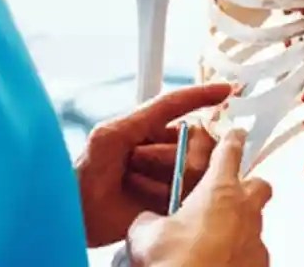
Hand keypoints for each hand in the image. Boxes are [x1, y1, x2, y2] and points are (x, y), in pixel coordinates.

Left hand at [76, 82, 233, 247]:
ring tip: (133, 182)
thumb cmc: (85, 172)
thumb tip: (188, 110)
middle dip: (165, 153)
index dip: (203, 95)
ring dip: (161, 176)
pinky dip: (168, 194)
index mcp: (149, 126)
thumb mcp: (112, 134)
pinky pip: (192, 192)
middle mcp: (165, 148)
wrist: (76, 214)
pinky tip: (147, 199)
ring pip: (196, 167)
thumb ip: (151, 113)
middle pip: (197, 141)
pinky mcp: (175, 200)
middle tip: (134, 162)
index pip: (181, 104)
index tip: (227, 89)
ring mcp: (172, 174)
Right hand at [125, 128, 272, 266]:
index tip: (236, 131)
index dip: (232, 138)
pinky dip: (238, 254)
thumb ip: (149, 219)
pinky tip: (219, 262)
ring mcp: (256, 239)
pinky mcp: (260, 264)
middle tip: (226, 197)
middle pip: (257, 185)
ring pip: (254, 222)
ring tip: (212, 239)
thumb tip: (148, 223)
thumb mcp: (146, 235)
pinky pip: (252, 252)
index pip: (230, 151)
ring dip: (237, 225)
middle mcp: (245, 210)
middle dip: (245, 187)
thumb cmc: (175, 262)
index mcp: (219, 190)